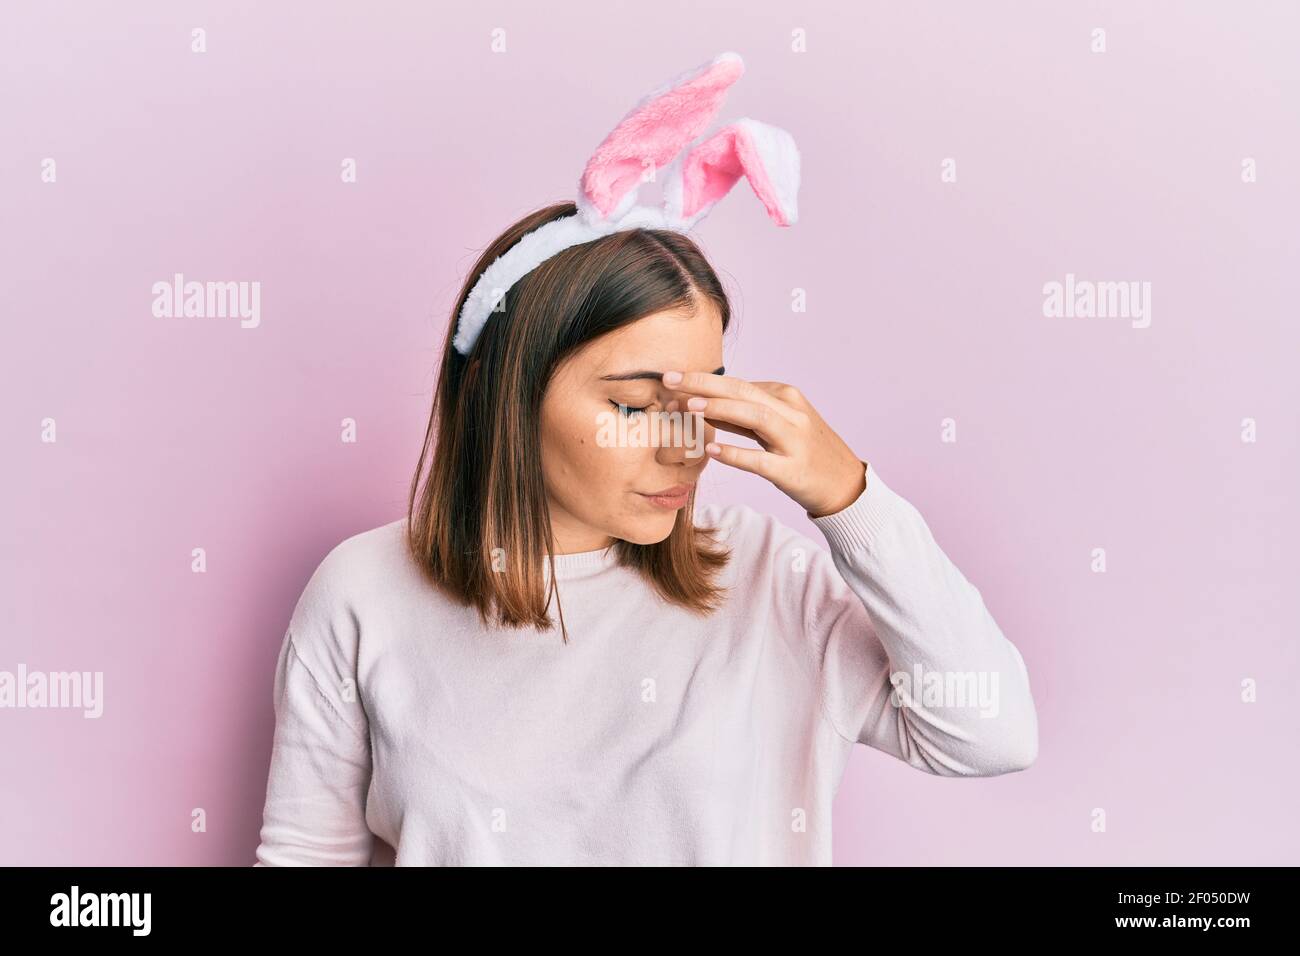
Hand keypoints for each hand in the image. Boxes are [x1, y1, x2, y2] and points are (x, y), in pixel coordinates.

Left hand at [662, 370, 866, 517]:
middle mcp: (791, 413)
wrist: (844, 484)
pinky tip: (712, 452)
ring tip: (689, 406)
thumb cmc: (804, 451)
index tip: (672, 380)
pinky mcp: (793, 470)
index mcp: (785, 396)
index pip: (739, 383)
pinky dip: (736, 454)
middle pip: (743, 391)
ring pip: (755, 417)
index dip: (703, 381)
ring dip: (721, 409)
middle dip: (703, 383)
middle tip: (668, 379)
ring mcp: (794, 441)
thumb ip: (742, 415)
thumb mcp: (776, 425)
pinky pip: (761, 461)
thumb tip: (702, 402)